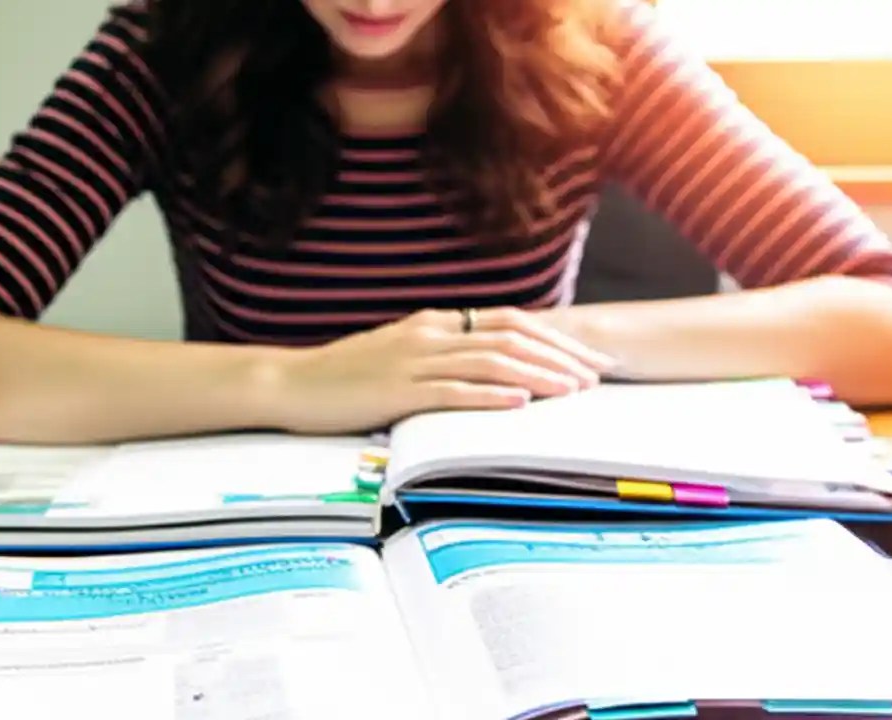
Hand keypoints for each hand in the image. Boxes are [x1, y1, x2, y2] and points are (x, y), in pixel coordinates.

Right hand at [272, 307, 615, 432]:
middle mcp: (431, 334)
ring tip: (572, 390)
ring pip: (490, 362)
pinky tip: (518, 404)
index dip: (557, 339)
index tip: (591, 359)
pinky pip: (451, 391)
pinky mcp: (396, 390)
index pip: (510, 323)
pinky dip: (489, 396)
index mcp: (436, 324)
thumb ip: (446, 356)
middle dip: (561, 357)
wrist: (293, 383)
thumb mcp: (403, 354)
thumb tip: (495, 370)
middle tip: (598, 377)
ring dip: (537, 376)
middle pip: (511, 338)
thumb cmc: (347, 375)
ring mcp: (414, 361)